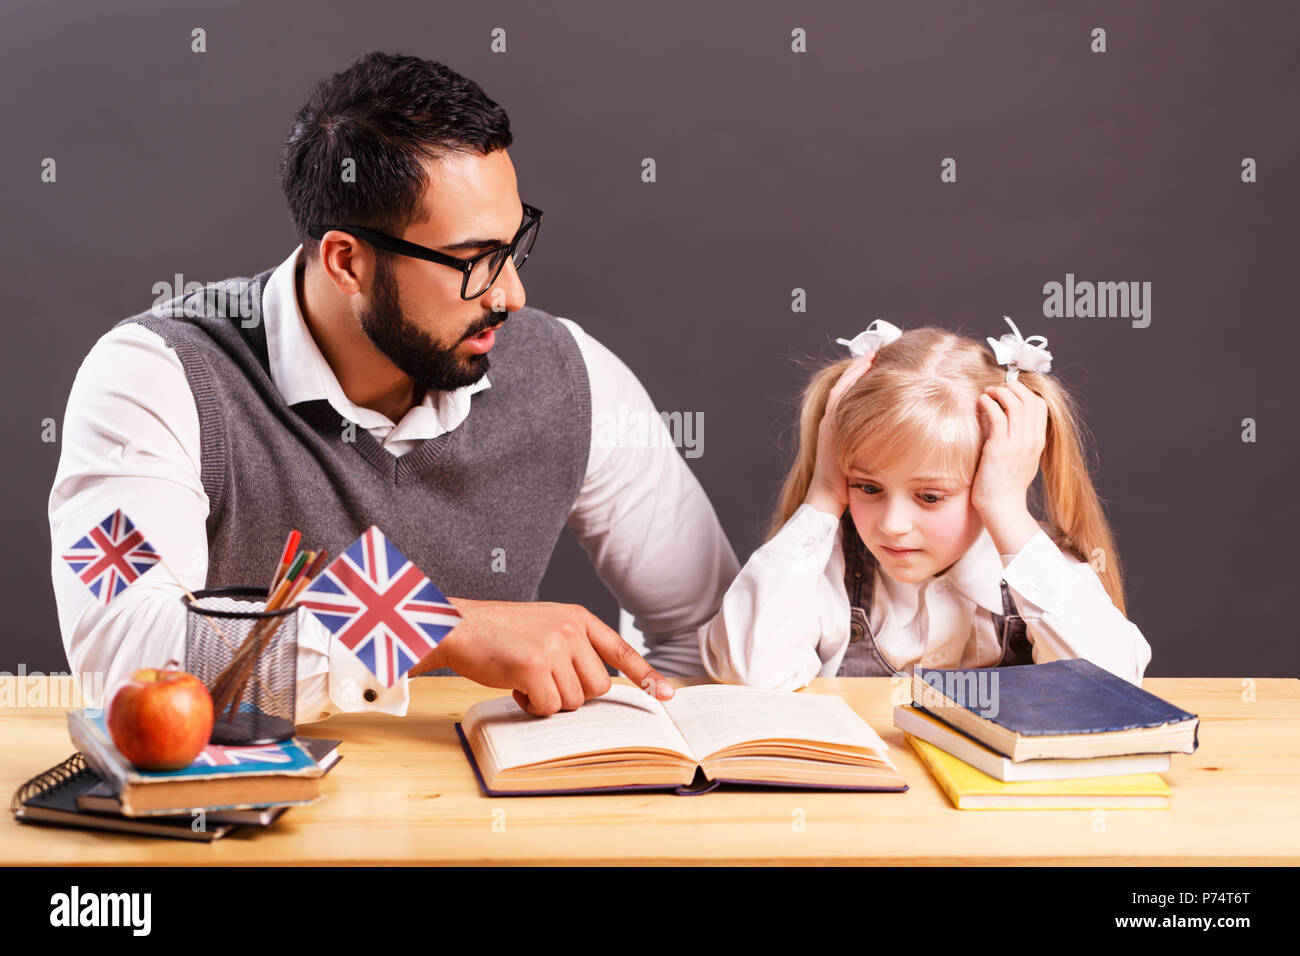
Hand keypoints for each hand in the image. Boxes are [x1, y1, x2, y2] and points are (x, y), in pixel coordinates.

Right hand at [410, 597, 673, 715]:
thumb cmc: (498, 633)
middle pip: (598, 686)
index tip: (666, 694)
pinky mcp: (535, 667)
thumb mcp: (544, 627)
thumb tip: (595, 687)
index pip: (621, 649)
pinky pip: (549, 707)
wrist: (458, 626)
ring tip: (525, 678)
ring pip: (574, 701)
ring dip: (549, 700)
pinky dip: (532, 706)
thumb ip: (572, 648)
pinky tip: (514, 686)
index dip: (645, 674)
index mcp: (577, 617)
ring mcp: (555, 647)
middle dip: (573, 693)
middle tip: (544, 680)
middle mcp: (571, 630)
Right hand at [804, 353, 875, 515]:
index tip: (883, 365)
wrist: (829, 498)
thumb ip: (880, 446)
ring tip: (874, 352)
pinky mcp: (830, 423)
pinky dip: (853, 377)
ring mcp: (830, 420)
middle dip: (863, 367)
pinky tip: (867, 365)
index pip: (853, 395)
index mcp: (840, 428)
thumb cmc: (849, 486)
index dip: (866, 378)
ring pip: (844, 385)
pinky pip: (841, 393)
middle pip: (847, 385)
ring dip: (858, 367)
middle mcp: (832, 420)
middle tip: (879, 350)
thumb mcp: (867, 460)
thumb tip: (905, 439)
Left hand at [971, 380, 1047, 518]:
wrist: (1002, 505)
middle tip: (997, 388)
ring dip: (1000, 392)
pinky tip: (982, 402)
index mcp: (1038, 441)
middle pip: (1029, 400)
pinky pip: (997, 416)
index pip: (1040, 406)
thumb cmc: (1006, 484)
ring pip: (1015, 404)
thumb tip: (1010, 421)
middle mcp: (1031, 440)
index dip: (1025, 392)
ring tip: (988, 393)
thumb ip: (1022, 440)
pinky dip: (989, 403)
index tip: (1010, 391)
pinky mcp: (999, 447)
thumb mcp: (1023, 459)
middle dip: (1013, 388)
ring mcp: (1017, 443)